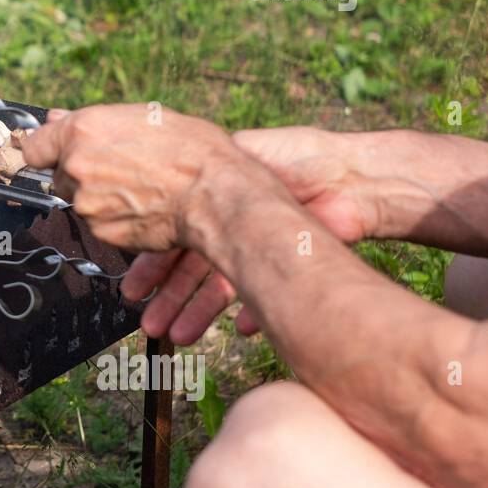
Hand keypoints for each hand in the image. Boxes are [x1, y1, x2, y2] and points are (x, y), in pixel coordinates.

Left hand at [21, 103, 269, 252]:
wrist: (213, 193)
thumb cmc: (188, 148)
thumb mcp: (143, 117)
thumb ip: (91, 122)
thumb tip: (54, 118)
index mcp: (82, 130)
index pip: (33, 147)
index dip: (44, 151)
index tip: (53, 155)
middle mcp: (76, 165)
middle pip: (61, 175)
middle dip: (82, 174)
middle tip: (121, 169)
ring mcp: (86, 202)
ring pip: (81, 201)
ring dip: (100, 198)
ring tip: (141, 188)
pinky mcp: (101, 231)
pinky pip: (100, 224)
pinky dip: (115, 219)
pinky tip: (144, 207)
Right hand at [122, 126, 373, 343]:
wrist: (354, 177)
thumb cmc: (300, 155)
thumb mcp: (245, 150)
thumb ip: (209, 166)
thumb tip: (169, 178)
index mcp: (218, 200)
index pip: (175, 236)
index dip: (152, 263)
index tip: (133, 288)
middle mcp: (235, 227)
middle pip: (192, 268)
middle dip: (169, 298)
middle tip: (148, 324)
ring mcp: (260, 249)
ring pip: (220, 287)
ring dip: (198, 313)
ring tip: (177, 336)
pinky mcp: (286, 267)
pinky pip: (262, 296)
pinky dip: (252, 313)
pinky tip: (240, 328)